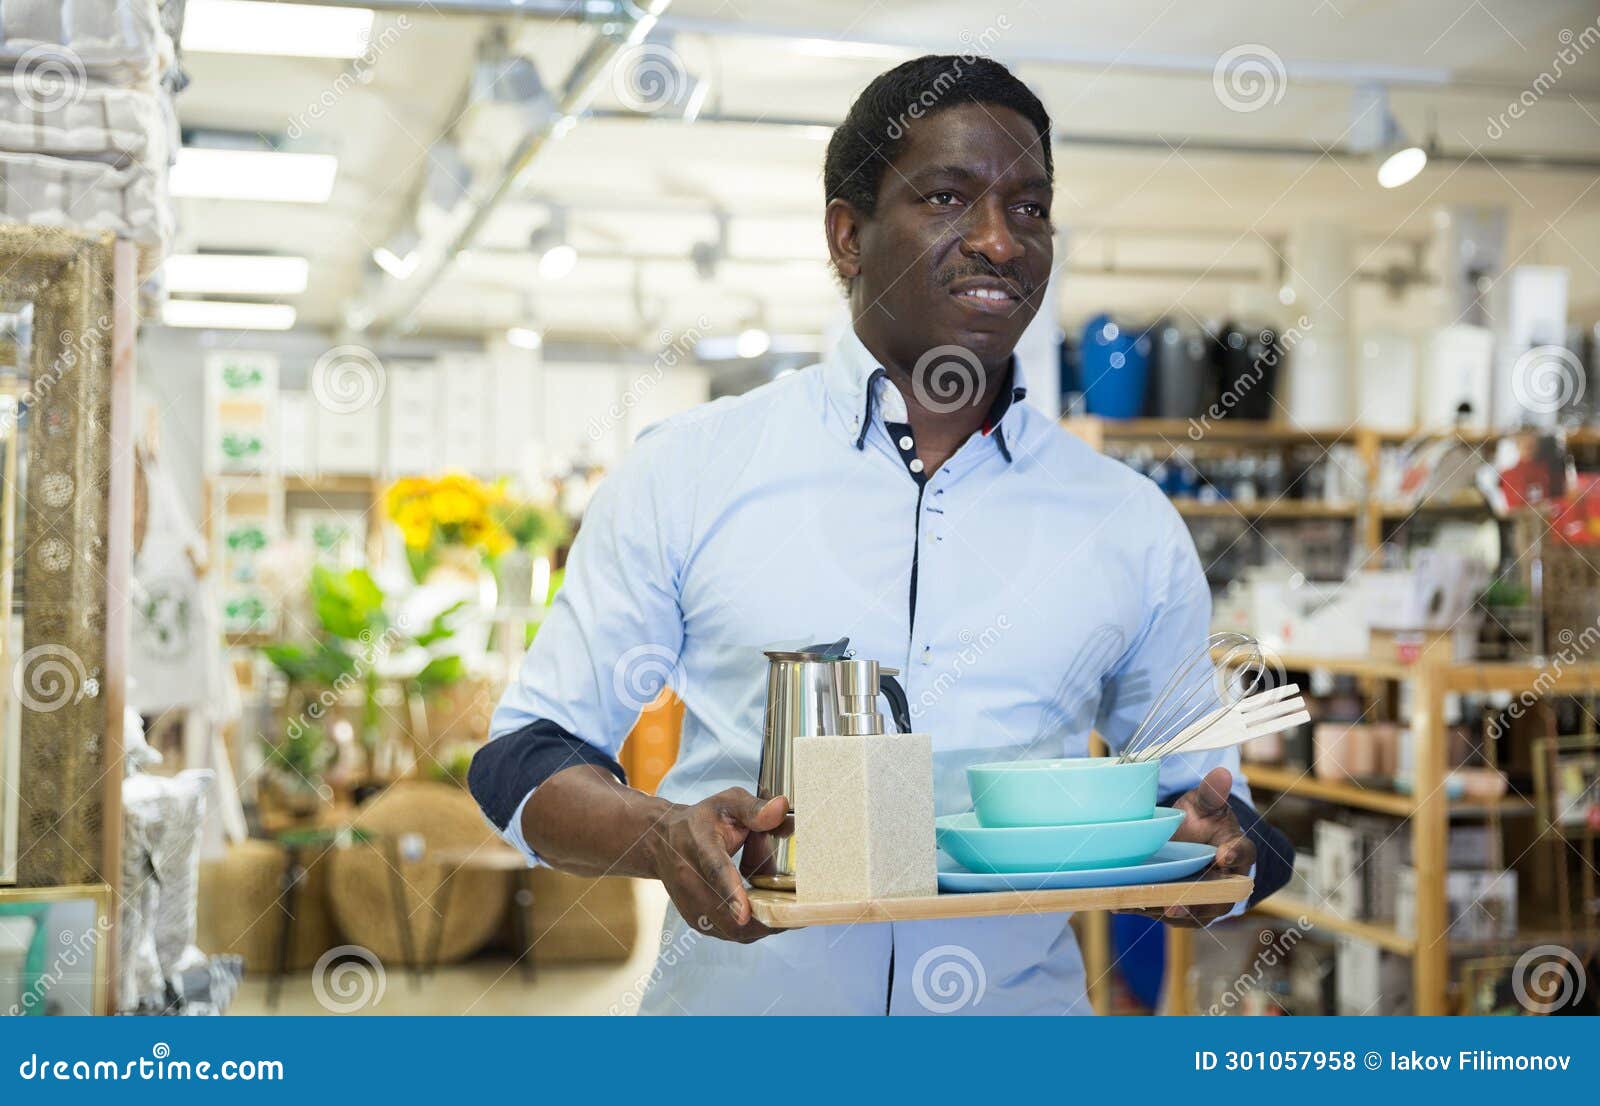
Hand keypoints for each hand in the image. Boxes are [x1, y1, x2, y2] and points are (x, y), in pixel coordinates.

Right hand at [644, 787, 788, 942]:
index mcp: (700, 846)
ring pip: (730, 929)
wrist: (662, 841)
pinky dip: (751, 928)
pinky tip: (766, 912)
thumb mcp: (727, 803)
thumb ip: (754, 808)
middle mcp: (689, 879)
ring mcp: (690, 904)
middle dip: (762, 915)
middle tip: (793, 908)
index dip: (731, 893)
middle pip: (724, 911)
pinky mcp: (696, 920)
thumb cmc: (701, 821)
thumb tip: (781, 809)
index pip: (715, 871)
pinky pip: (729, 933)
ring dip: (760, 923)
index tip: (744, 913)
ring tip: (782, 907)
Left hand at [1128, 766, 1253, 927]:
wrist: (1188, 839)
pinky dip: (1139, 908)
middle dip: (1194, 904)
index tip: (1224, 854)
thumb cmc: (1203, 821)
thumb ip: (1210, 794)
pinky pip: (1159, 910)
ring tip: (1139, 904)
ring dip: (1161, 910)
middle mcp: (1224, 883)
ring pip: (1185, 912)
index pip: (1243, 853)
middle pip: (1214, 898)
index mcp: (1237, 852)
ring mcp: (1201, 900)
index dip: (1235, 855)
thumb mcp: (1205, 804)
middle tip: (1174, 905)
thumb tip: (1220, 774)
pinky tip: (1118, 904)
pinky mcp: (1176, 907)